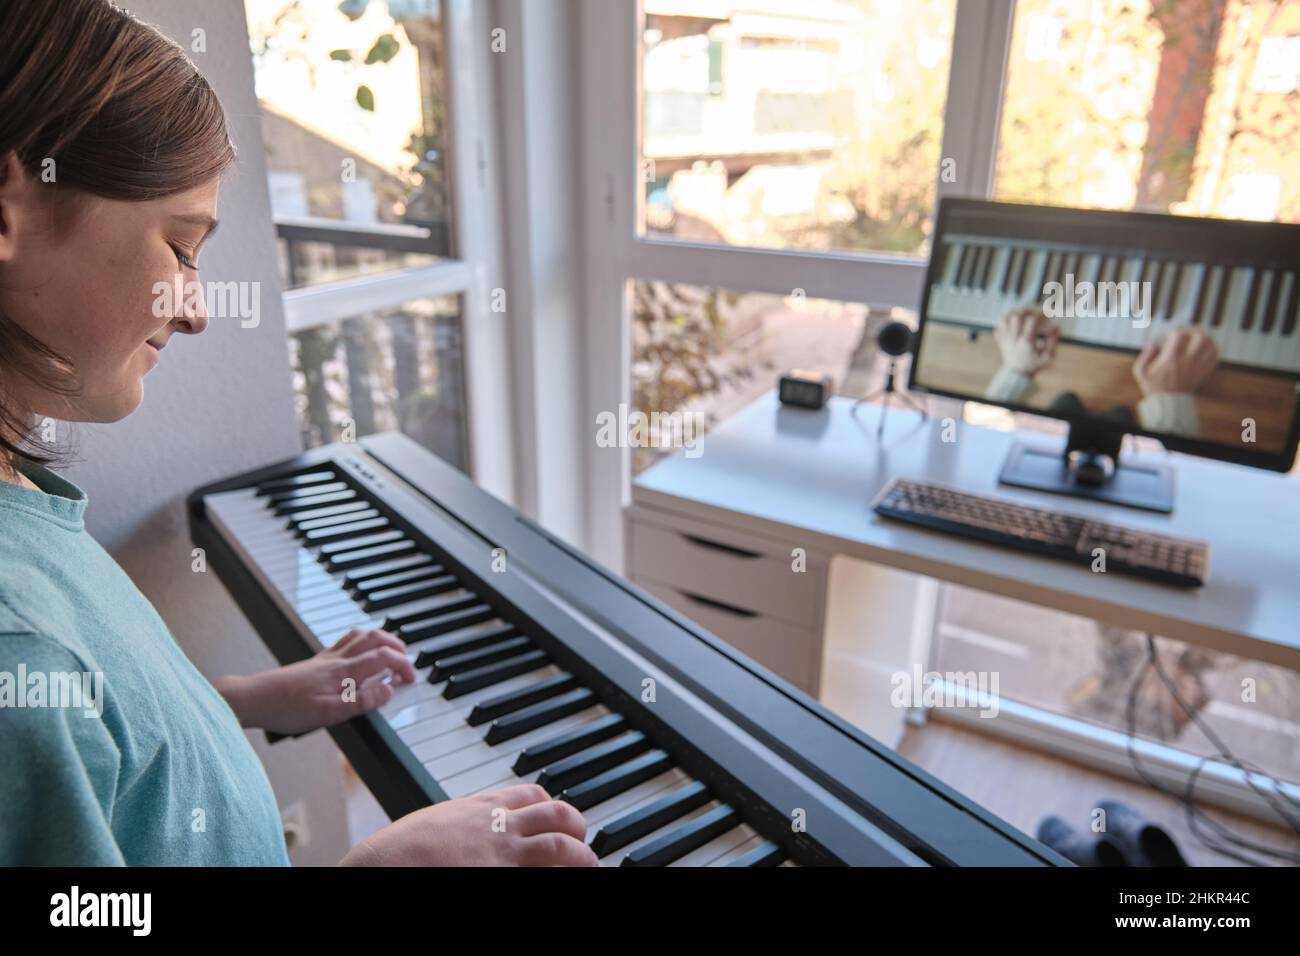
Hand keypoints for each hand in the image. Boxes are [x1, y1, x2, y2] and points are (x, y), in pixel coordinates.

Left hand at [217, 628, 416, 735]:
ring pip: (359, 635)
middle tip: (405, 662)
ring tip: (389, 652)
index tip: (410, 679)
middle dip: (396, 645)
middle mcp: (336, 659)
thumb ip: (361, 701)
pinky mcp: (315, 662)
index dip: (402, 665)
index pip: (383, 657)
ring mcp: (324, 658)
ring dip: (379, 639)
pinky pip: (344, 642)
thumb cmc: (286, 708)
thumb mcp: (328, 713)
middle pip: (374, 637)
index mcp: (343, 671)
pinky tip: (357, 656)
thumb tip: (389, 690)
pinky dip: (360, 642)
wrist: (252, 699)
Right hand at [339, 784, 598, 866]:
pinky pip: (543, 876)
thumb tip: (458, 833)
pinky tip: (569, 882)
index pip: (530, 796)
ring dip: (582, 856)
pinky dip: (559, 879)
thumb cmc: (393, 854)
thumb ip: (456, 824)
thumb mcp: (430, 824)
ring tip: (590, 865)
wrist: (380, 867)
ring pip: (562, 848)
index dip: (549, 807)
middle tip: (582, 842)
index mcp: (479, 809)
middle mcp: (499, 828)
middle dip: (575, 826)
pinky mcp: (505, 881)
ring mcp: (505, 857)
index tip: (557, 819)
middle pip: (557, 815)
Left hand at [994, 308, 1060, 374]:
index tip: (1048, 315)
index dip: (1041, 314)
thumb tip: (1056, 327)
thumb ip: (1054, 341)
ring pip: (1005, 318)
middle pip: (1016, 316)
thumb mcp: (1048, 356)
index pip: (1032, 320)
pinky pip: (1000, 324)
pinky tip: (1015, 319)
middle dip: (1028, 310)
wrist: (1018, 372)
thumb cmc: (1035, 363)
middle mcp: (1014, 339)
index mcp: (1026, 342)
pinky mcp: (1000, 338)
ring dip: (1016, 312)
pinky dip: (1007, 318)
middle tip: (1035, 311)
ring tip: (1025, 313)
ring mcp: (1005, 338)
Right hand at [1133, 328, 1218, 395]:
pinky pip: (1214, 355)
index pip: (1179, 335)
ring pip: (1210, 344)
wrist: (1169, 402)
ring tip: (1195, 341)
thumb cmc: (1154, 386)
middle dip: (1193, 332)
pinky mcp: (1204, 371)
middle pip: (1199, 337)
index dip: (1175, 332)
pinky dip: (1211, 348)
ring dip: (1204, 339)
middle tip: (1186, 336)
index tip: (1170, 338)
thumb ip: (1145, 354)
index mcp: (1171, 359)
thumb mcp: (1140, 371)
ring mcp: (1198, 366)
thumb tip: (1153, 342)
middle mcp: (1187, 361)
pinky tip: (1202, 349)